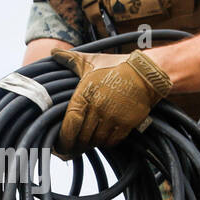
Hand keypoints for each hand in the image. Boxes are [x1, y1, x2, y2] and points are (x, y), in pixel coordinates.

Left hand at [51, 48, 172, 154]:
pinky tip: (105, 137)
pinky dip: (107, 142)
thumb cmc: (117, 67)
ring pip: (97, 140)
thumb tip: (53, 52)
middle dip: (77, 143)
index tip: (61, 145)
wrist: (147, 72)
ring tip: (91, 140)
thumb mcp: (91, 61)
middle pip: (82, 136)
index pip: (70, 123)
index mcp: (85, 94)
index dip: (64, 138)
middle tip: (75, 147)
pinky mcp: (126, 123)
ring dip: (93, 142)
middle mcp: (97, 107)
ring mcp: (112, 116)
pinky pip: (112, 141)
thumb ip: (71, 60)